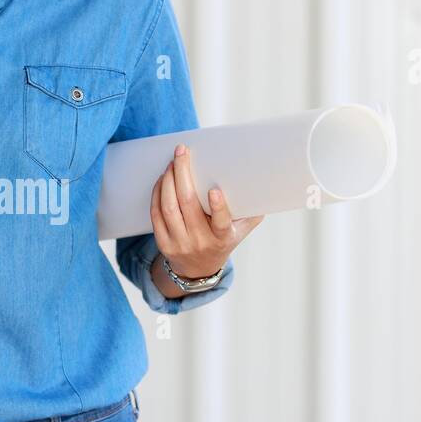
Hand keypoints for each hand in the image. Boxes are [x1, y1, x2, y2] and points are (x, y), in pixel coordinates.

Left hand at [150, 142, 263, 278]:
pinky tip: (162, 179)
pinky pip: (156, 214)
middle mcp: (200, 241)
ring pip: (169, 208)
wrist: (199, 270)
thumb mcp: (242, 229)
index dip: (218, 207)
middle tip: (182, 152)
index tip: (215, 190)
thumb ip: (252, 210)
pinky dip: (157, 193)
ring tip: (172, 163)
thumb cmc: (223, 240)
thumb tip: (264, 181)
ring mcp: (180, 243)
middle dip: (182, 174)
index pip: (221, 223)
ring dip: (168, 181)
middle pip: (187, 205)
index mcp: (222, 237)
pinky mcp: (163, 243)